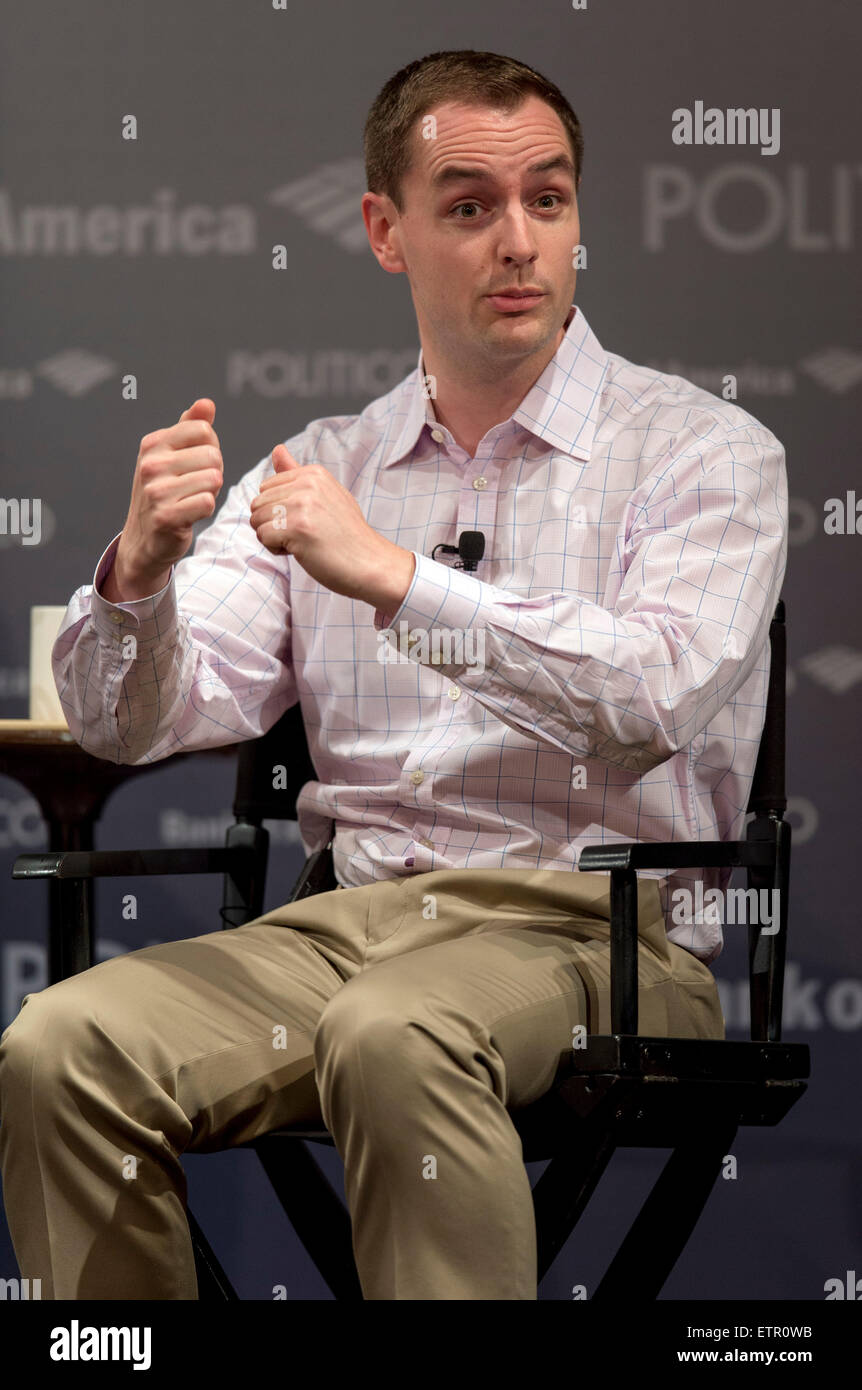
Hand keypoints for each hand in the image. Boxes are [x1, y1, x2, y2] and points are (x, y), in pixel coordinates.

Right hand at [113, 399, 222, 593]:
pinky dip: (206, 510)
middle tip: (195, 487)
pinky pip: (208, 503)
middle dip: (213, 473)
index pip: (204, 430)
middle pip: (213, 456)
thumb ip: (191, 427)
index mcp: (154, 443)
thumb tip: (206, 403)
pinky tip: (190, 514)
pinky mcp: (166, 516)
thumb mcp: (172, 456)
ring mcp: (156, 491)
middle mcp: (151, 464)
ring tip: (192, 499)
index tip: (196, 464)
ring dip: (211, 492)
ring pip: (214, 479)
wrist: (144, 539)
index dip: (210, 448)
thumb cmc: (165, 493)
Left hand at [249, 445, 414, 607]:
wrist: (370, 562)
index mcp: (313, 473)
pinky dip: (277, 549)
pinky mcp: (298, 528)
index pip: (266, 488)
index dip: (279, 510)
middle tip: (304, 534)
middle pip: (258, 504)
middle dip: (273, 524)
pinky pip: (263, 537)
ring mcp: (302, 505)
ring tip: (303, 542)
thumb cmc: (347, 535)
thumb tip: (277, 449)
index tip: (306, 520)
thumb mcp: (325, 495)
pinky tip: (302, 551)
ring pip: (257, 521)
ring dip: (274, 537)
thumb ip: (296, 473)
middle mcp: (307, 484)